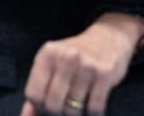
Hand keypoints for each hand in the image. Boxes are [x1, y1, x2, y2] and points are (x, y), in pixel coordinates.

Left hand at [20, 12, 143, 115]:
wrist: (109, 36)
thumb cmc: (75, 57)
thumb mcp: (52, 65)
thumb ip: (37, 91)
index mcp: (48, 54)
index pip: (34, 95)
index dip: (40, 105)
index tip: (49, 102)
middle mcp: (67, 57)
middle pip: (52, 105)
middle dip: (58, 112)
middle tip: (66, 105)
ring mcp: (87, 65)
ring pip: (73, 110)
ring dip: (76, 112)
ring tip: (80, 102)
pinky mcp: (105, 73)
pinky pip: (94, 108)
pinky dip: (92, 113)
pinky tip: (92, 106)